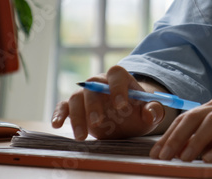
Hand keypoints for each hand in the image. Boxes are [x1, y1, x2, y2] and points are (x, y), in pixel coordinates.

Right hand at [51, 65, 169, 139]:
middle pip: (92, 86)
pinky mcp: (75, 107)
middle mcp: (100, 82)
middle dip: (94, 105)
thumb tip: (150, 112)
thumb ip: (153, 110)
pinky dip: (59, 114)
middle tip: (98, 123)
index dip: (118, 88)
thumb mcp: (150, 112)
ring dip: (77, 116)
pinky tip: (57, 125)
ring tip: (82, 136)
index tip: (122, 107)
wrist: (127, 118)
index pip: (116, 74)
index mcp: (120, 78)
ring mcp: (86, 94)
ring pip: (76, 97)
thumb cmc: (139, 111)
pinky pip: (63, 106)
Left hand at [150, 98, 211, 162]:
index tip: (155, 153)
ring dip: (197, 140)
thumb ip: (208, 140)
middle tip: (163, 156)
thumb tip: (182, 153)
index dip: (170, 135)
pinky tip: (210, 159)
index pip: (187, 118)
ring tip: (185, 158)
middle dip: (177, 137)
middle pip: (196, 117)